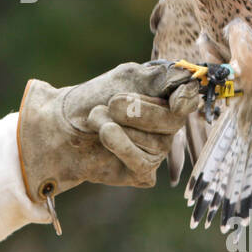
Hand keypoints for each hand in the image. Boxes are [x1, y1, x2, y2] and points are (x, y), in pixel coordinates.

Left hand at [17, 61, 200, 229]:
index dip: (186, 99)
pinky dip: (119, 146)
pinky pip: (141, 162)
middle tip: (111, 104)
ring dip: (119, 127)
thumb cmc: (94, 98)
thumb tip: (188, 84)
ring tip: (97, 118)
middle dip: (138, 111)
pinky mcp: (143, 173)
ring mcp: (158, 151)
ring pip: (155, 143)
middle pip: (172, 121)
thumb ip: (159, 78)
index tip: (175, 102)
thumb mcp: (125, 78)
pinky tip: (105, 135)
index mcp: (166, 98)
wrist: (62, 126)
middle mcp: (167, 126)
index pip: (190, 98)